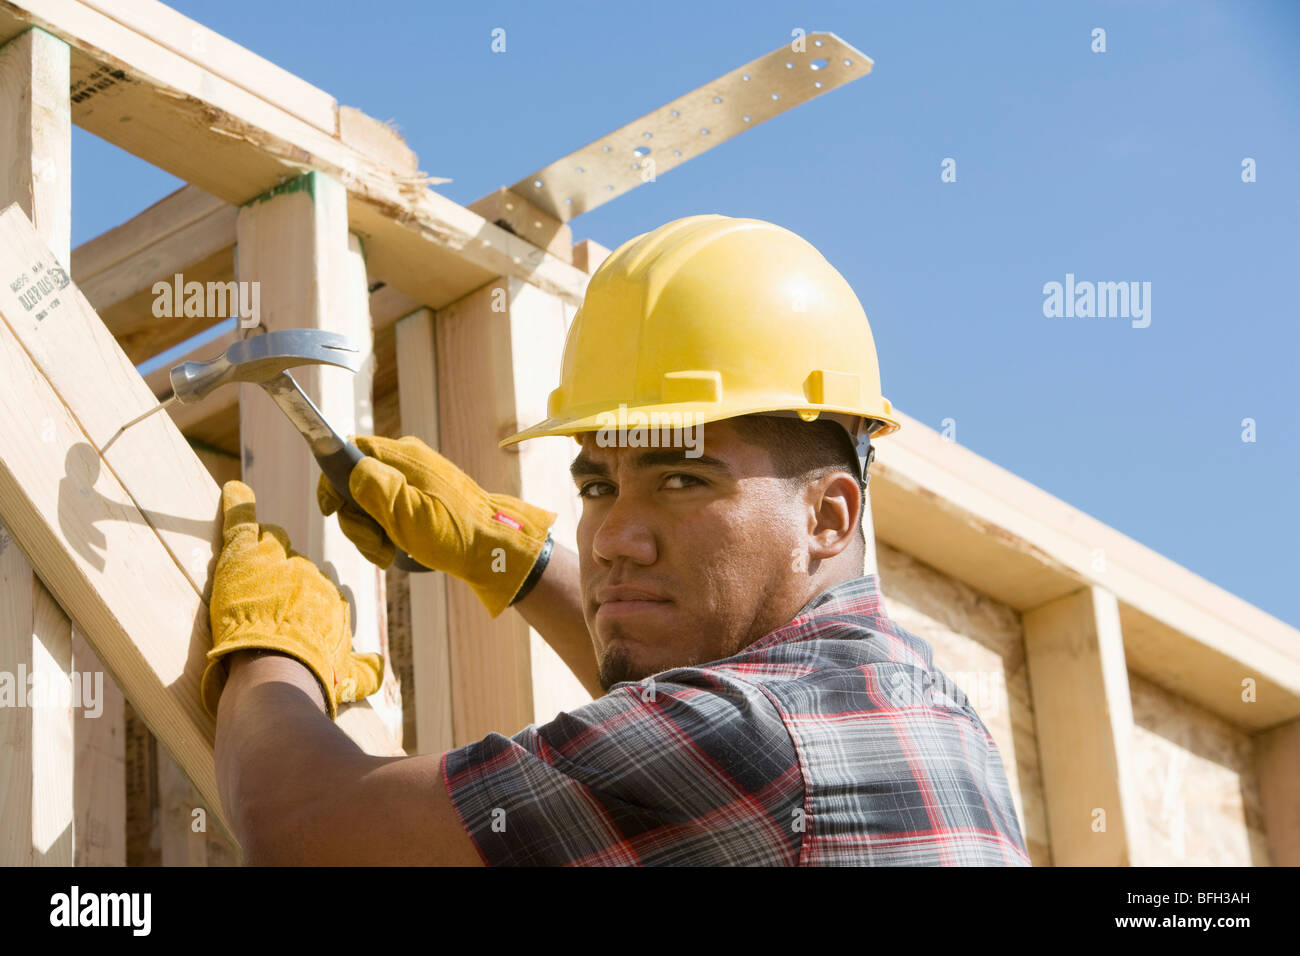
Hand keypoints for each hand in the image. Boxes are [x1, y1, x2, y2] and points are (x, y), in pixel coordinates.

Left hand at [203, 480, 383, 719]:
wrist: (281, 670)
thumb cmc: (314, 677)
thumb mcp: (348, 677)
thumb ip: (365, 671)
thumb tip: (380, 670)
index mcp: (333, 601)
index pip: (318, 587)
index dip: (302, 599)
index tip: (293, 612)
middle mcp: (312, 577)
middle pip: (296, 565)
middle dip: (282, 577)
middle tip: (263, 597)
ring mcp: (280, 563)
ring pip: (273, 546)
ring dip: (263, 552)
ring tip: (249, 560)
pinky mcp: (249, 556)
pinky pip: (243, 524)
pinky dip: (238, 506)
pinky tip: (234, 491)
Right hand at [316, 435, 555, 616]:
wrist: (493, 548)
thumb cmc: (454, 533)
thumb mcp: (409, 514)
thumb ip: (376, 488)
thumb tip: (350, 467)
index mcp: (401, 457)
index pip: (349, 450)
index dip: (332, 480)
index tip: (331, 511)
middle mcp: (405, 460)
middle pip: (355, 481)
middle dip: (355, 518)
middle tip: (375, 546)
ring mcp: (414, 478)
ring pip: (369, 500)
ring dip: (370, 531)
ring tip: (388, 554)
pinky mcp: (420, 496)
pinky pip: (388, 509)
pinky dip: (385, 531)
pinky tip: (396, 551)